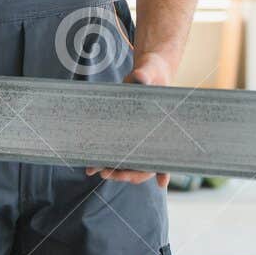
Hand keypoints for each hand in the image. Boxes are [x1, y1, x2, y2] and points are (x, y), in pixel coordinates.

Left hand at [86, 53, 173, 188]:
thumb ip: (144, 76)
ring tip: (93, 170)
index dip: (162, 170)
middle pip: (143, 166)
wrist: (147, 72)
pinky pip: (116, 153)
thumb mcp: (150, 72)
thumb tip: (139, 79)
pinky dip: (104, 161)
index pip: (165, 156)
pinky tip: (91, 166)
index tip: (160, 183)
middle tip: (107, 173)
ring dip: (112, 170)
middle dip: (126, 173)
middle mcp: (150, 138)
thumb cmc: (152, 73)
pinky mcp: (125, 134)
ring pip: (127, 163)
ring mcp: (137, 138)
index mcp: (163, 128)